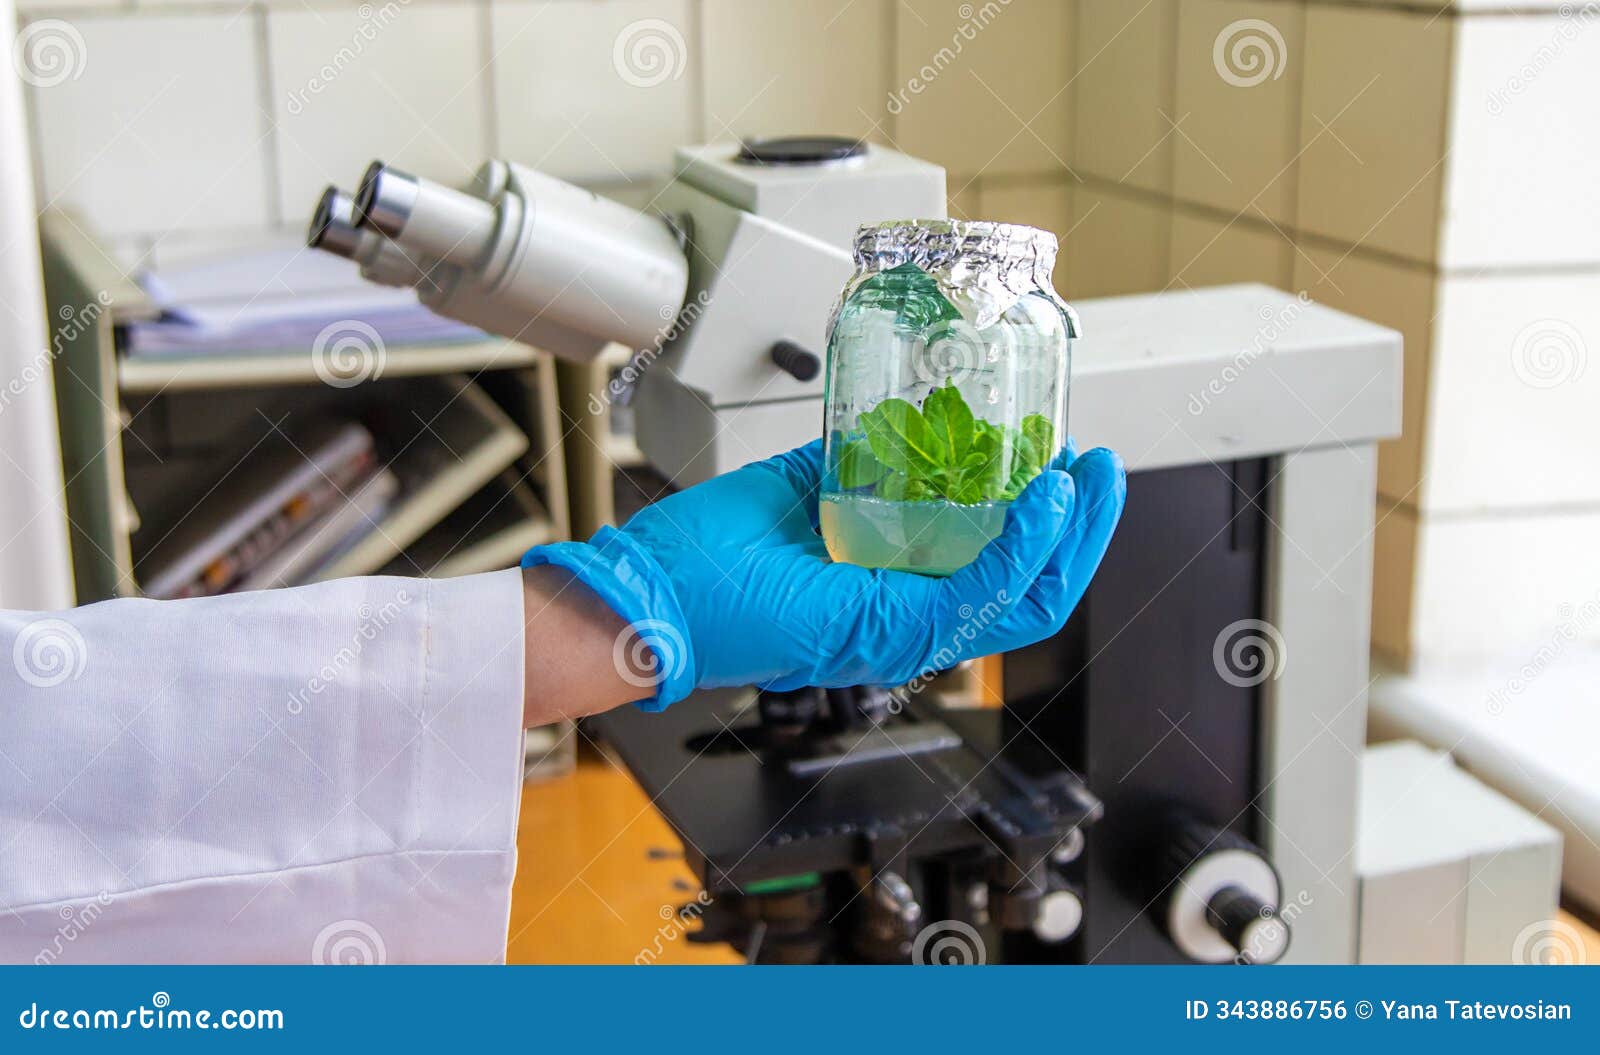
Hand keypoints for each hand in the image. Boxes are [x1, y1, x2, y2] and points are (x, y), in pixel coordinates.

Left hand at [523, 439, 1125, 709]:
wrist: (649, 591)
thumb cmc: (708, 559)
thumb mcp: (804, 492)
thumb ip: (861, 470)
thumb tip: (901, 424)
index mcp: (890, 597)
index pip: (995, 575)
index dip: (1042, 527)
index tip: (1062, 467)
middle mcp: (904, 623)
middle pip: (1027, 593)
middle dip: (1080, 532)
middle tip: (1100, 471)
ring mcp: (897, 632)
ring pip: (1023, 601)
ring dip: (1068, 537)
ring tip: (1088, 478)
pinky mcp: (883, 629)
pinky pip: (980, 595)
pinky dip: (1022, 545)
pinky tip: (1041, 497)